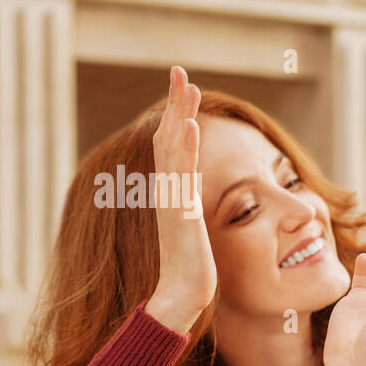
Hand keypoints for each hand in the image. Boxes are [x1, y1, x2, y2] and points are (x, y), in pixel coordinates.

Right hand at [146, 66, 216, 333]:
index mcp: (174, 191)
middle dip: (176, 104)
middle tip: (180, 70)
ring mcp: (173, 200)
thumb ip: (193, 209)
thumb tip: (196, 201)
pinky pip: (182, 174)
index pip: (175, 145)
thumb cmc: (192, 268)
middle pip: (170, 138)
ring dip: (180, 115)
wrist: (183, 295)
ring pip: (174, 149)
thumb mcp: (196, 229)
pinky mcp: (182, 213)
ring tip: (186, 86)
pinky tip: (191, 127)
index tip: (186, 89)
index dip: (179, 116)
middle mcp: (169, 191)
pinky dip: (185, 148)